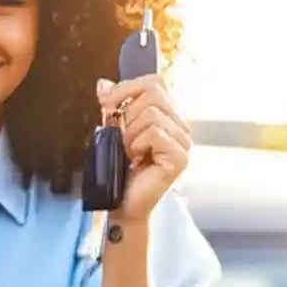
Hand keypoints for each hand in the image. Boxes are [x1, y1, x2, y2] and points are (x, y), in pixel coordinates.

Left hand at [96, 74, 191, 223]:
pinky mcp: (180, 157)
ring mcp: (183, 143)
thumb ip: (113, 105)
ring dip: (130, 134)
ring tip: (129, 152)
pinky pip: (154, 133)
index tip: (107, 104)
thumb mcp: (113, 130)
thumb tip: (103, 84)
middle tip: (121, 138)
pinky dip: (137, 145)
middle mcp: (181, 127)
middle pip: (153, 93)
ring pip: (151, 113)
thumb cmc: (119, 169)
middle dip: (126, 114)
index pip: (154, 82)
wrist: (121, 204)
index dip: (127, 88)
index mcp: (168, 116)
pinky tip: (137, 160)